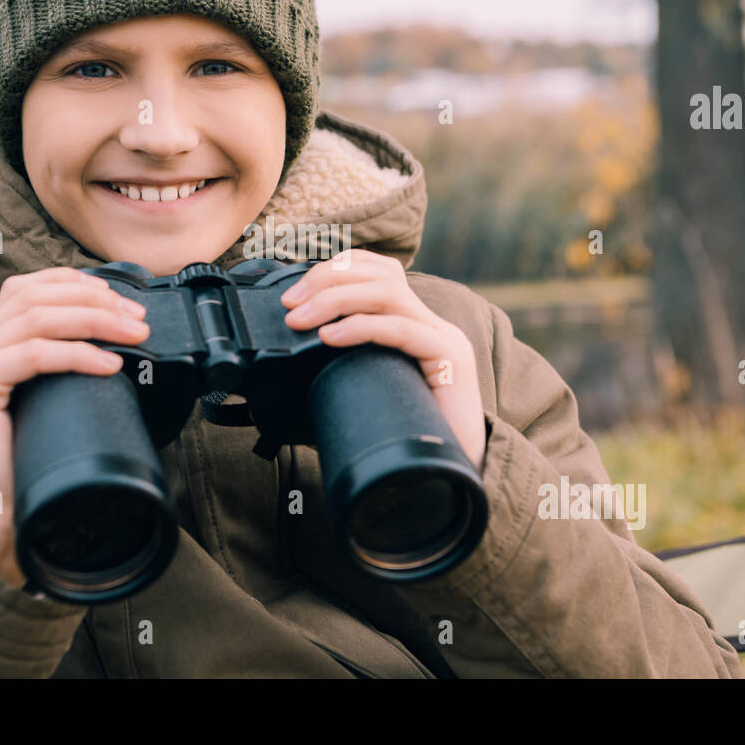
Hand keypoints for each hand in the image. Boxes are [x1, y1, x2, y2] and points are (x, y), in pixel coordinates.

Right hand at [0, 266, 149, 586]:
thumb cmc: (28, 464)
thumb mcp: (46, 403)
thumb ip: (60, 369)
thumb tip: (115, 341)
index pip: (24, 289)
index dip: (74, 284)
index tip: (121, 299)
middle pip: (34, 296)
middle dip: (94, 300)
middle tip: (138, 319)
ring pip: (37, 318)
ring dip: (95, 320)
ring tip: (134, 335)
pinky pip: (33, 355)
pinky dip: (77, 353)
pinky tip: (108, 364)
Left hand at [280, 250, 486, 474]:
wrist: (454, 476)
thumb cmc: (408, 439)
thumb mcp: (371, 394)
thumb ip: (347, 372)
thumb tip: (292, 369)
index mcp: (416, 326)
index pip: (381, 272)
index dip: (339, 268)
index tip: (296, 291)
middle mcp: (433, 325)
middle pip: (381, 275)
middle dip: (329, 280)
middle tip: (290, 305)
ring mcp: (445, 339)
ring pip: (388, 293)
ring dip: (336, 299)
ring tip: (300, 320)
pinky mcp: (450, 360)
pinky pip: (401, 329)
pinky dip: (360, 328)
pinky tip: (329, 337)